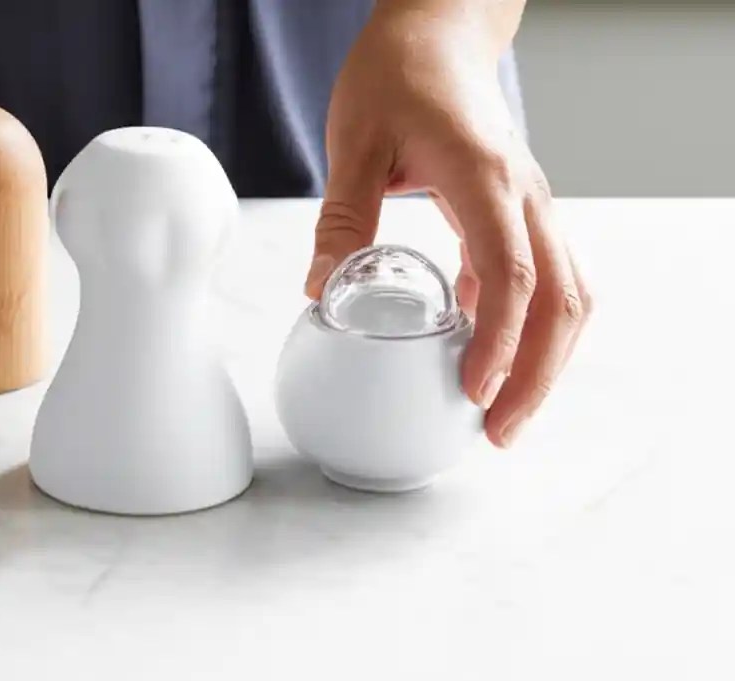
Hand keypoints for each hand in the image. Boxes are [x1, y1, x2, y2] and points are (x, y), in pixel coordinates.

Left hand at [305, 5, 591, 447]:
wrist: (437, 34)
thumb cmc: (398, 76)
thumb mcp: (354, 143)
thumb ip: (342, 220)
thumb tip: (322, 293)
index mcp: (484, 178)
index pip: (512, 275)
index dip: (500, 342)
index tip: (477, 392)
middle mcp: (524, 195)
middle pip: (562, 299)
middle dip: (539, 374)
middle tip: (499, 432)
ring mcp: (530, 203)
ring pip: (567, 293)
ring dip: (545, 358)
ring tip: (503, 413)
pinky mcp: (519, 211)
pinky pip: (544, 279)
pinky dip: (526, 327)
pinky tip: (483, 357)